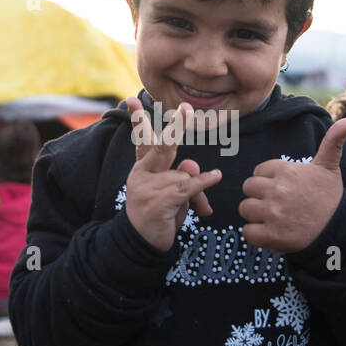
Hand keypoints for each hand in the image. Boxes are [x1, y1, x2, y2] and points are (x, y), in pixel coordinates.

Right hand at [124, 96, 221, 251]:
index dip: (138, 120)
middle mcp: (142, 174)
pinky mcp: (160, 201)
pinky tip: (215, 176)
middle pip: (161, 146)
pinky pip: (189, 186)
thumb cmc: (157, 217)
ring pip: (183, 175)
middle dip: (177, 127)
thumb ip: (181, 177)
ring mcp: (149, 187)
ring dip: (196, 189)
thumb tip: (194, 166)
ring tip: (200, 203)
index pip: (141, 141)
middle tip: (186, 109)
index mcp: (142, 169)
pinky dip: (204, 182)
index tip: (130, 100)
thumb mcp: (171, 195)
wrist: (139, 245)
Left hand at [239, 117, 345, 252]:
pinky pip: (247, 232)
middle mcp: (278, 190)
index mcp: (287, 171)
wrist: (338, 229)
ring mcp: (273, 213)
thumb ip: (332, 142)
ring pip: (245, 208)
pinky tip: (271, 231)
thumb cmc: (329, 196)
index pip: (259, 171)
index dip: (268, 180)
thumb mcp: (329, 167)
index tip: (283, 188)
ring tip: (274, 217)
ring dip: (256, 215)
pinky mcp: (271, 235)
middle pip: (248, 188)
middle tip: (276, 203)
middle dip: (259, 195)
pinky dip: (255, 234)